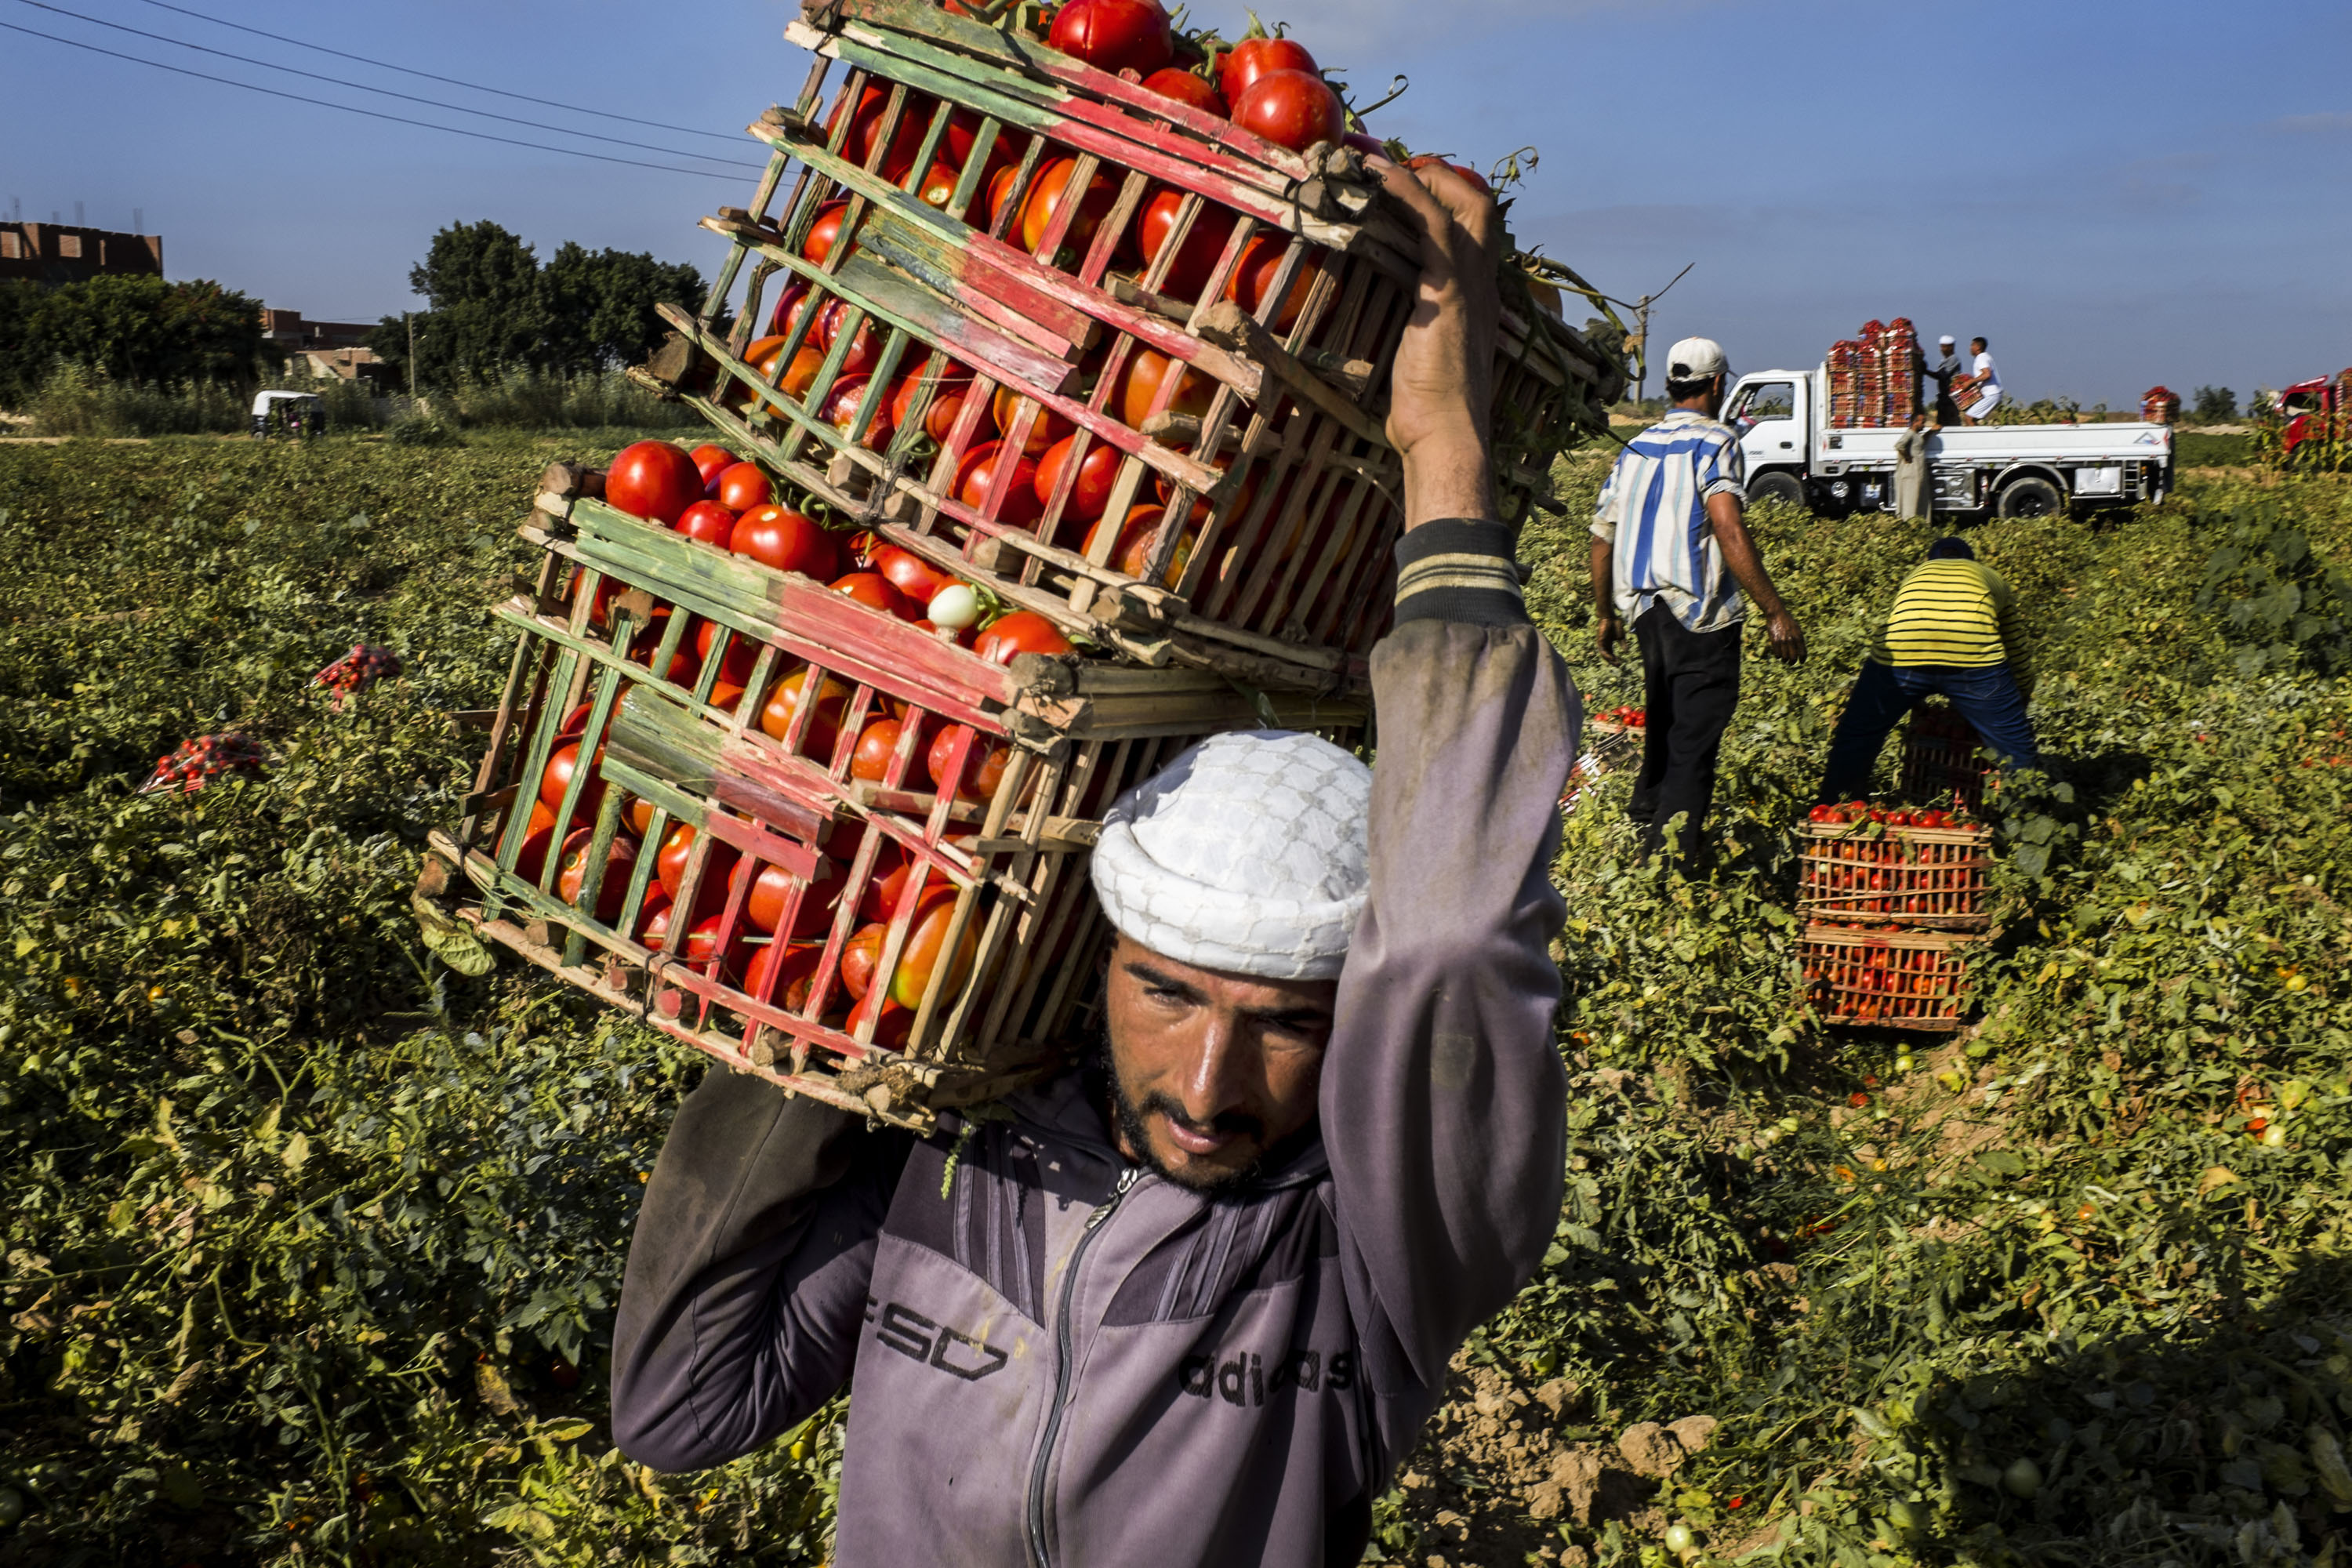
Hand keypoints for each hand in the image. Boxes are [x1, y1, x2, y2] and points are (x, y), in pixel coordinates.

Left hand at [1370, 156, 1501, 526]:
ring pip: (1461, 204)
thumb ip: (1413, 335)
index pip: (1473, 232)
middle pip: (1478, 205)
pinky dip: (1408, 193)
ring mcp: (1469, 284)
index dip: (1444, 203)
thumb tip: (1388, 331)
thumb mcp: (1421, 362)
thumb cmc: (1431, 413)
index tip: (1405, 190)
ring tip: (1376, 165)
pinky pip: (1433, 224)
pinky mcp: (1447, 289)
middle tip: (1394, 171)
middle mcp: (1481, 284)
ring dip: (1418, 176)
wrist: (1446, 436)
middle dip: (1439, 178)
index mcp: (1478, 299)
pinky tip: (1380, 178)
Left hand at [1595, 613, 1623, 665]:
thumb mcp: (1621, 637)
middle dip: (1612, 661)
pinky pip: (1602, 650)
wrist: (1611, 618)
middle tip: (1618, 665)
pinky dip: (1607, 655)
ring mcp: (1601, 643)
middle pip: (1607, 656)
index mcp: (1608, 643)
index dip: (1615, 659)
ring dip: (1610, 660)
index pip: (1611, 654)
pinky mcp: (1600, 641)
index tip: (1620, 664)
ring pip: (1604, 654)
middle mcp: (1604, 644)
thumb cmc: (1615, 625)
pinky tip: (1611, 659)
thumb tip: (1626, 652)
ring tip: (1616, 663)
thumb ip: (1623, 644)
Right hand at [1764, 609, 1806, 663]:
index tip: (1801, 662)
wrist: (1777, 614)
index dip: (1802, 659)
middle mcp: (1792, 639)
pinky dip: (1778, 656)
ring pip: (1785, 657)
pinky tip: (1779, 655)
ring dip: (1785, 660)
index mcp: (1799, 636)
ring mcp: (1783, 640)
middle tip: (1791, 663)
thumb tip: (1800, 652)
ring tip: (1784, 659)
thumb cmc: (1788, 621)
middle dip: (1792, 662)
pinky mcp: (1775, 640)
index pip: (1802, 653)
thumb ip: (1799, 639)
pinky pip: (1777, 654)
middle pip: (1793, 657)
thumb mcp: (1797, 629)